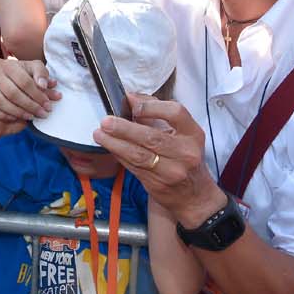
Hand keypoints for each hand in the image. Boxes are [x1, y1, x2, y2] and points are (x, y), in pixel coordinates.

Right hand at [0, 58, 58, 122]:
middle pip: (12, 92)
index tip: (48, 105)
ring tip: (31, 116)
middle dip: (30, 105)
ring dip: (18, 112)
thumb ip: (44, 79)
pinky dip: (5, 115)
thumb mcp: (34, 74)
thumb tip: (51, 84)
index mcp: (10, 65)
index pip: (24, 81)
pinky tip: (16, 118)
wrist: (2, 85)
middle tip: (42, 113)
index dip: (38, 95)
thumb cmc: (22, 79)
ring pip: (1, 102)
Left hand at [93, 93, 225, 227]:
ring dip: (115, 144)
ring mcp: (171, 170)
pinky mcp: (157, 184)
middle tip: (106, 121)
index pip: (176, 113)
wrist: (194, 195)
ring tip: (99, 134)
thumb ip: (156, 111)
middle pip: (152, 137)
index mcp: (193, 134)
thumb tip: (131, 97)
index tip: (134, 105)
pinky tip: (109, 147)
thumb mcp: (180, 133)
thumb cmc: (184, 156)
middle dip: (125, 129)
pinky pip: (133, 166)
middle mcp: (185, 152)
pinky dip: (119, 155)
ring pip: (139, 155)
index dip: (153, 107)